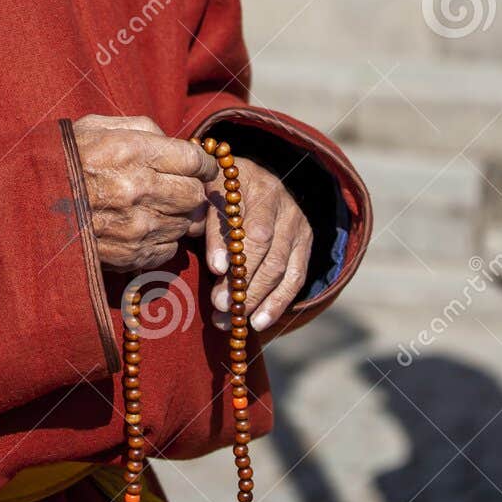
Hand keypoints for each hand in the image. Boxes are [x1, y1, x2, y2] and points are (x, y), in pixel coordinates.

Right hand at [73, 113, 218, 272]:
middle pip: (195, 194)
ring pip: (185, 223)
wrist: (22, 205)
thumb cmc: (59, 160)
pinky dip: (163, 239)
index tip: (198, 164)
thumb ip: (139, 127)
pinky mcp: (129, 255)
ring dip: (178, 215)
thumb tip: (171, 140)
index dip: (202, 162)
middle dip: (192, 189)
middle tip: (179, 185)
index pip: (194, 159)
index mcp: (131, 152)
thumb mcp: (94, 127)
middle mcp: (138, 190)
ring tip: (156, 206)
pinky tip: (143, 227)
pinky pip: (168, 249)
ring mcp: (136, 226)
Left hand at [205, 156, 312, 331]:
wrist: (257, 182)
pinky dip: (277, 302)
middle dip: (240, 278)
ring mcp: (293, 219)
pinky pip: (296, 276)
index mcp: (242, 180)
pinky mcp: (305, 239)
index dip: (224, 242)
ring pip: (278, 264)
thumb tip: (197, 248)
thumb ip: (200, 216)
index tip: (214, 269)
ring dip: (255, 297)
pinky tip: (258, 322)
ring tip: (233, 319)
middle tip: (218, 305)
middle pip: (260, 242)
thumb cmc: (219, 195)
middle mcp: (273, 196)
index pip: (234, 213)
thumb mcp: (204, 194)